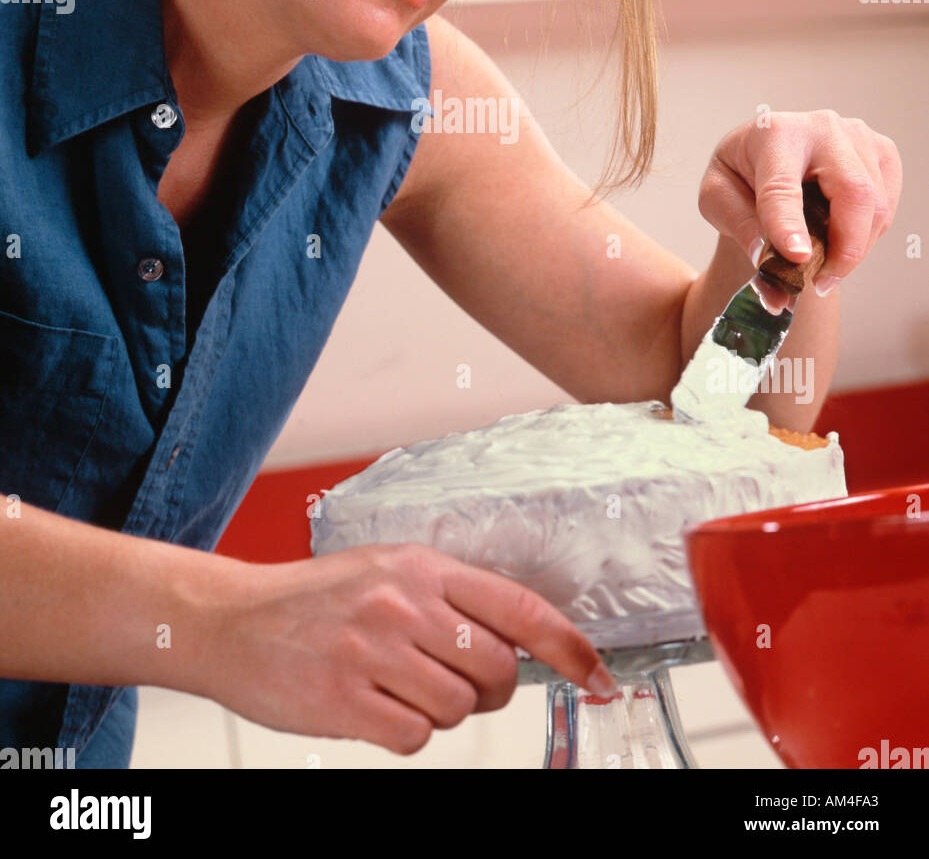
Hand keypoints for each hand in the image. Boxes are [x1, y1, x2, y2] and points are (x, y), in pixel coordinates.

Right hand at [202, 543, 610, 754]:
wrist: (231, 620)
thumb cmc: (312, 598)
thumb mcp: (386, 572)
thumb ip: (449, 597)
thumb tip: (517, 641)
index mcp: (421, 566)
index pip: (518, 604)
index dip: (567, 644)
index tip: (596, 673)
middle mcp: (403, 603)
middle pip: (496, 669)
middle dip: (489, 689)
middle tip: (458, 682)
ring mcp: (373, 650)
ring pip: (458, 709)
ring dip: (439, 710)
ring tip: (398, 686)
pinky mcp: (345, 699)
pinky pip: (413, 738)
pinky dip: (402, 732)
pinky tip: (373, 706)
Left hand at [698, 109, 901, 295]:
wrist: (764, 153)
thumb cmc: (740, 173)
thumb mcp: (717, 197)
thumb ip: (738, 226)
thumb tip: (765, 259)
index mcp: (774, 134)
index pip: (783, 187)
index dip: (789, 226)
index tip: (797, 259)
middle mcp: (822, 127)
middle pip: (852, 192)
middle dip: (844, 248)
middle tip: (821, 283)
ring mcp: (858, 136)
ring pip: (875, 205)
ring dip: (855, 249)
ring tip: (825, 269)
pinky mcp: (881, 152)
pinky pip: (887, 206)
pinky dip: (868, 235)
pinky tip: (840, 242)